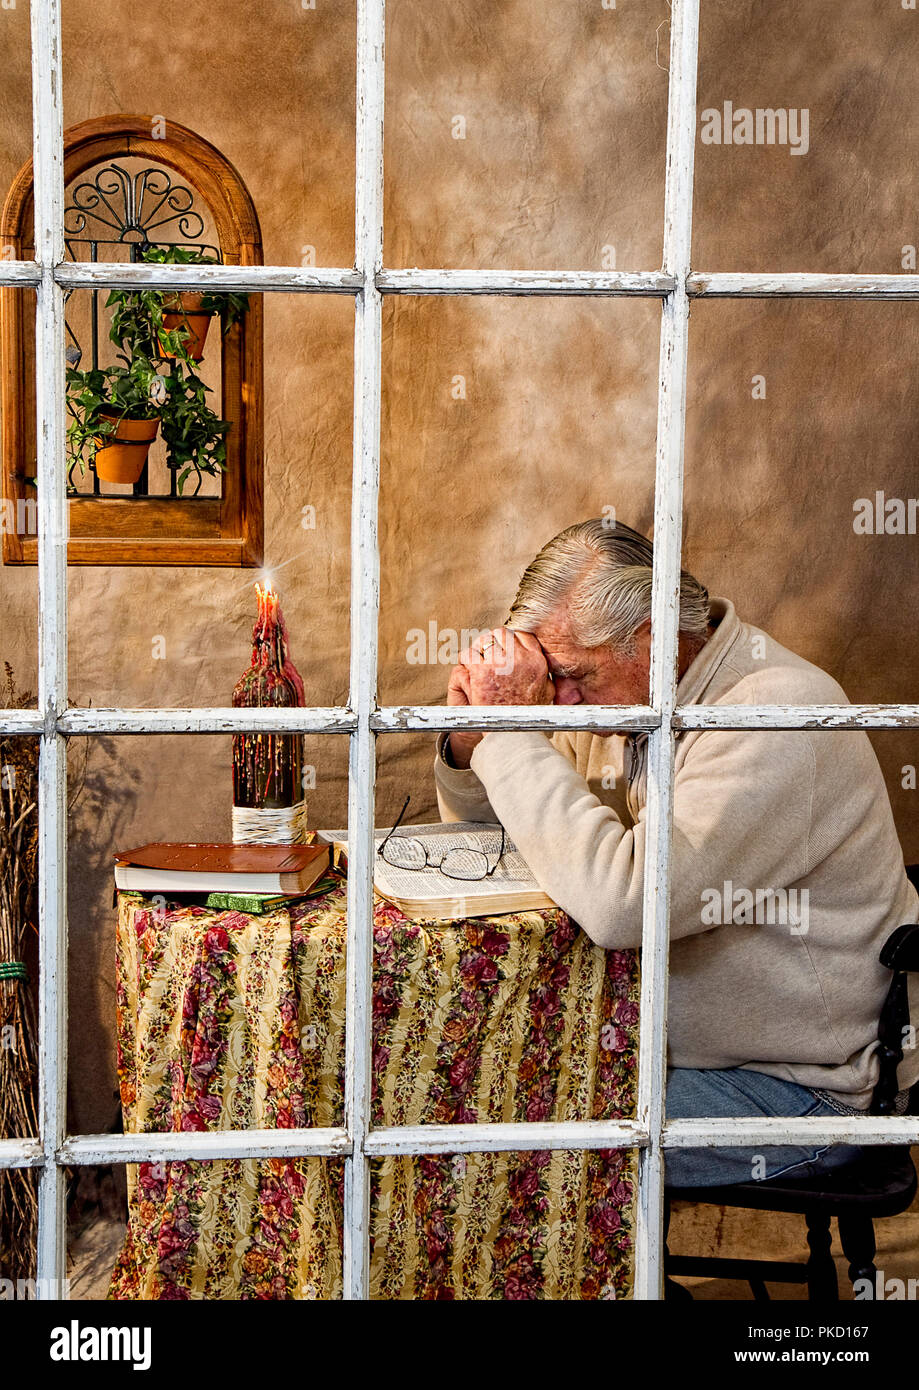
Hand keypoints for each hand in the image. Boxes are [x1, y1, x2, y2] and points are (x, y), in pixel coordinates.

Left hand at [445, 628, 553, 767]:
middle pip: (501, 634)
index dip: (511, 642)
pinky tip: (469, 672)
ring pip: (483, 641)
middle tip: (488, 657)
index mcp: (536, 661)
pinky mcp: (481, 671)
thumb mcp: (547, 693)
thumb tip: (546, 666)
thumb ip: (545, 676)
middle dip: (493, 643)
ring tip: (478, 664)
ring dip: (479, 651)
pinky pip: (468, 654)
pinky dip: (466, 661)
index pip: (521, 635)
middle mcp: (519, 658)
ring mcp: (499, 663)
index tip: (505, 651)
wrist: (509, 735)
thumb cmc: (526, 717)